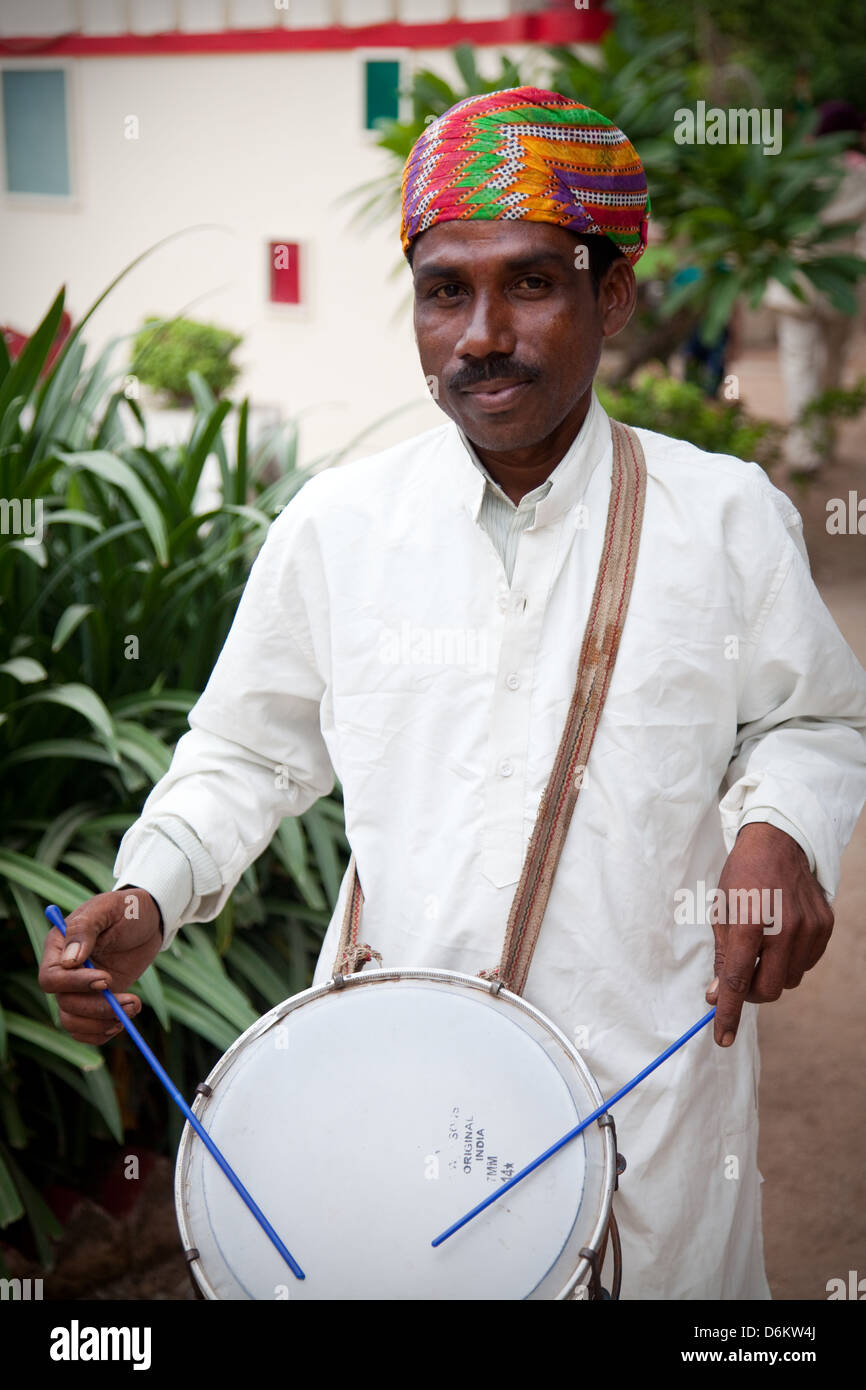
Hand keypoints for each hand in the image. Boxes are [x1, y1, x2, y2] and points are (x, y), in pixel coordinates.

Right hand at [38, 888, 162, 1043]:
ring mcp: (80, 989)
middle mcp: (65, 971)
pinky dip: (101, 1033)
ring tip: (133, 1008)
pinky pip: (86, 1029)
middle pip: (65, 1004)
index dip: (76, 984)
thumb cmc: (127, 909)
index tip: (107, 980)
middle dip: (97, 1008)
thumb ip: (85, 929)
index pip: (52, 978)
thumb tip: (70, 961)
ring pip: (73, 1021)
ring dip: (102, 1023)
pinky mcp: (96, 1001)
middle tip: (131, 1001)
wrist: (150, 920)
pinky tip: (124, 1021)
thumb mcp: (107, 908)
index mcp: (59, 947)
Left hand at [705, 822, 833, 1046]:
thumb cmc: (742, 877)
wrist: (778, 843)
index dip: (730, 1014)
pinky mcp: (824, 927)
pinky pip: (806, 964)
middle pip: (769, 989)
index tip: (722, 1038)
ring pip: (789, 980)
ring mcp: (809, 929)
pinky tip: (780, 939)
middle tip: (739, 981)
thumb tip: (717, 996)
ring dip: (771, 975)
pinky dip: (790, 961)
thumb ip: (723, 957)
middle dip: (751, 994)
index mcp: (750, 922)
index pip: (739, 981)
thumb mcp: (722, 912)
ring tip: (761, 947)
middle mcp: (784, 928)